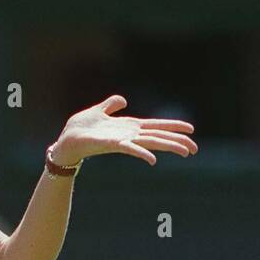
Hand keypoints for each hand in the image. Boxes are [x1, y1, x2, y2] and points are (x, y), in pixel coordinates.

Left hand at [52, 95, 197, 167]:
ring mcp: (122, 141)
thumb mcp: (98, 111)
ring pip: (150, 143)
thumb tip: (122, 100)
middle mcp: (128, 135)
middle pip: (158, 137)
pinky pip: (130, 149)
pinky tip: (153, 159)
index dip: (172, 126)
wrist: (65, 141)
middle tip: (195, 149)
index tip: (190, 129)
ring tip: (185, 151)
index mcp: (128, 127)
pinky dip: (141, 153)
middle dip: (177, 142)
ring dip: (168, 146)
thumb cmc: (80, 129)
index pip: (155, 126)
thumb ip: (111, 105)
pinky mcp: (112, 144)